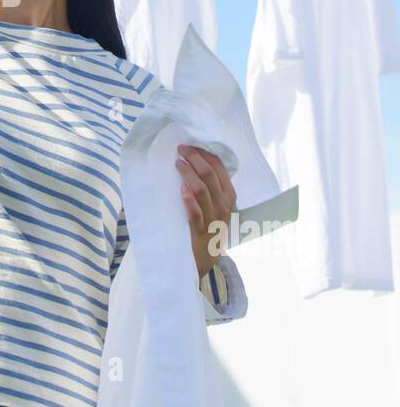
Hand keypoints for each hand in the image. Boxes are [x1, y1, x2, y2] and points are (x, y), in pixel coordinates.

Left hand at [175, 143, 236, 280]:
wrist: (203, 261)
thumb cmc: (206, 228)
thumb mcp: (215, 207)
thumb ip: (210, 188)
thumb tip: (196, 162)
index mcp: (228, 197)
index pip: (220, 169)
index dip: (206, 154)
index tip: (191, 145)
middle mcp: (224, 207)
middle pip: (211, 176)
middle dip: (196, 158)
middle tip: (181, 149)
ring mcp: (213, 220)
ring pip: (203, 191)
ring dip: (190, 174)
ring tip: (178, 163)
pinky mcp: (200, 233)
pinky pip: (196, 214)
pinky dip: (189, 200)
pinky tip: (181, 189)